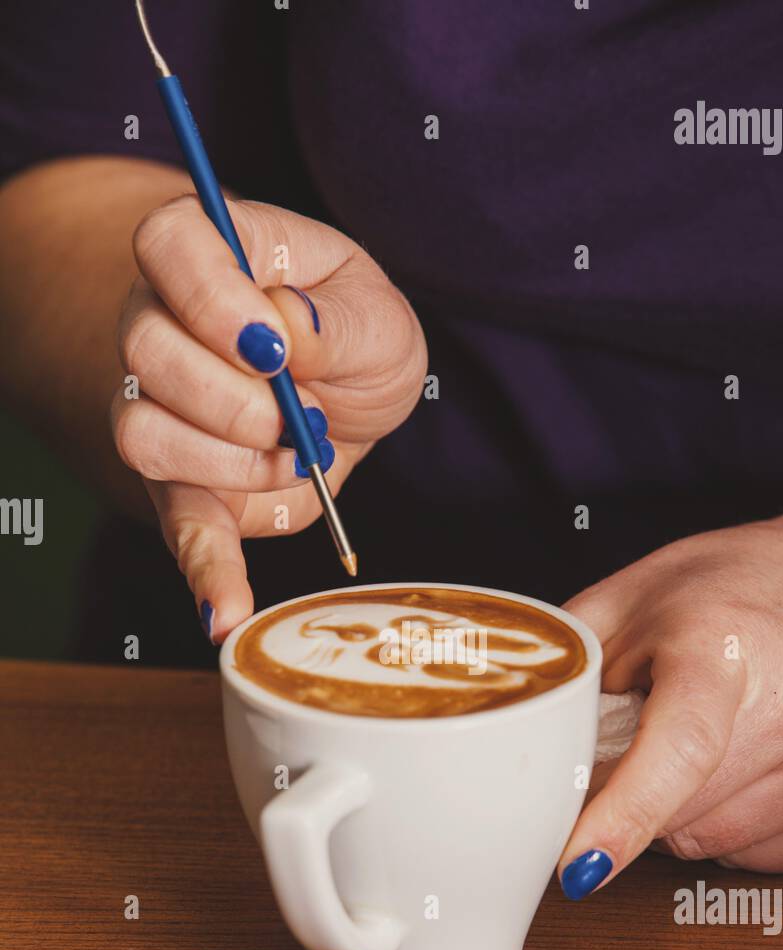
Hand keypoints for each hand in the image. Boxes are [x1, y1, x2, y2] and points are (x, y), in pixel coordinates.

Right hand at [111, 194, 426, 639]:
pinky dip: (206, 573)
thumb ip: (336, 319)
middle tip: (302, 415)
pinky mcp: (183, 487)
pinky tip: (227, 611)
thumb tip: (286, 333)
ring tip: (296, 458)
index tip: (274, 346)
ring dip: (237, 462)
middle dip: (239, 401)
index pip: (166, 244)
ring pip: (145, 435)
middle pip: (148, 353)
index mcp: (206, 253)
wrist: (347, 394)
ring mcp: (158, 408)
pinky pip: (176, 531)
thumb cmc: (353, 334)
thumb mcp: (377, 313)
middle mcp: (160, 325)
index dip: (212, 299)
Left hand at [558, 505, 782, 897]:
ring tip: (708, 739)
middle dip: (632, 800)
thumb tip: (510, 750)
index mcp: (728, 647)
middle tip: (639, 737)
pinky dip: (732, 825)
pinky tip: (748, 765)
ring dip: (683, 814)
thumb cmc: (727, 589)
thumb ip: (566, 670)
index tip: (577, 867)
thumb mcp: (625, 600)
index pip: (678, 748)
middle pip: (677, 818)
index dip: (623, 815)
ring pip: (711, 846)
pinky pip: (758, 857)